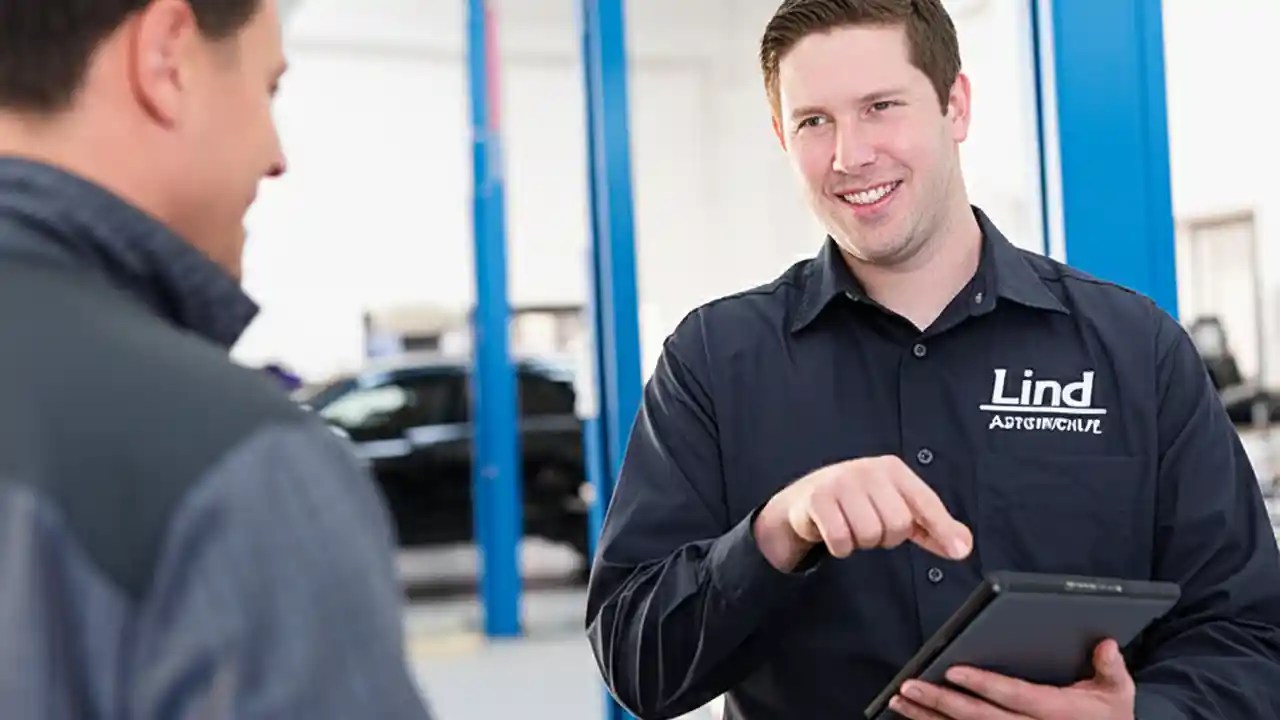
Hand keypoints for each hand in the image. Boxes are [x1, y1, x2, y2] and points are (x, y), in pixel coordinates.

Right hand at [752, 455, 971, 571]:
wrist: (807, 497)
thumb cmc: (860, 502)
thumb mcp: (898, 507)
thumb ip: (933, 526)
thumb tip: (963, 546)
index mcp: (893, 470)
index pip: (925, 502)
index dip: (942, 529)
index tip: (958, 551)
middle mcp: (868, 471)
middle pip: (897, 525)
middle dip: (886, 537)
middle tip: (872, 527)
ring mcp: (841, 483)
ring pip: (868, 535)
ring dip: (861, 543)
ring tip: (853, 528)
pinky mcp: (817, 499)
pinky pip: (840, 540)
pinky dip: (840, 547)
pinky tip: (836, 534)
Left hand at [889, 639, 1134, 719]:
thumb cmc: (1108, 718)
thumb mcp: (1117, 694)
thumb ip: (1111, 669)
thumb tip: (1105, 644)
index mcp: (1058, 713)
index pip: (1015, 697)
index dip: (984, 684)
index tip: (954, 670)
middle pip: (980, 718)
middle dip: (942, 701)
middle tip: (909, 685)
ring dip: (929, 717)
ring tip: (900, 699)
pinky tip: (915, 716)